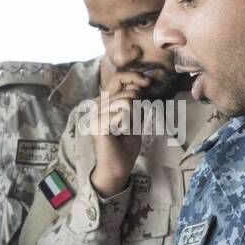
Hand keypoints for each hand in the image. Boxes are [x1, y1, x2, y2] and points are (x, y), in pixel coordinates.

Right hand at [91, 61, 147, 197]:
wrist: (118, 168)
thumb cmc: (125, 146)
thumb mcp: (135, 119)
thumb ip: (136, 102)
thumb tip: (142, 83)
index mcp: (104, 102)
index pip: (117, 78)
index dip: (134, 76)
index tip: (148, 82)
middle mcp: (97, 104)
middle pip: (126, 88)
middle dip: (138, 103)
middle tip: (133, 121)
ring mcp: (96, 113)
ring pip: (127, 100)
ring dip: (133, 116)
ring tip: (125, 130)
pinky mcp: (98, 123)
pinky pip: (123, 112)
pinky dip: (128, 123)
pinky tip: (120, 134)